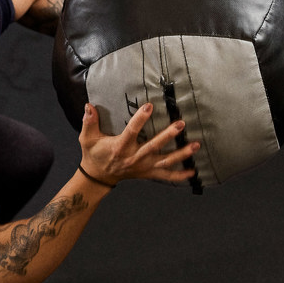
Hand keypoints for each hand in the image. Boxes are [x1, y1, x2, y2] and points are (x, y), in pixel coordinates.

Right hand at [78, 103, 199, 185]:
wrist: (98, 177)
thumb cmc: (94, 155)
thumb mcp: (87, 138)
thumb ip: (88, 122)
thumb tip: (88, 106)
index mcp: (120, 147)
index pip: (132, 131)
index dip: (140, 118)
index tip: (149, 106)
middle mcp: (134, 158)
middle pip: (154, 146)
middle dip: (168, 135)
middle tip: (181, 124)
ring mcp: (143, 167)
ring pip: (165, 161)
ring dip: (181, 154)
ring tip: (196, 145)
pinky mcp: (148, 173)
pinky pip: (166, 176)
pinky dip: (180, 175)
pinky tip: (193, 172)